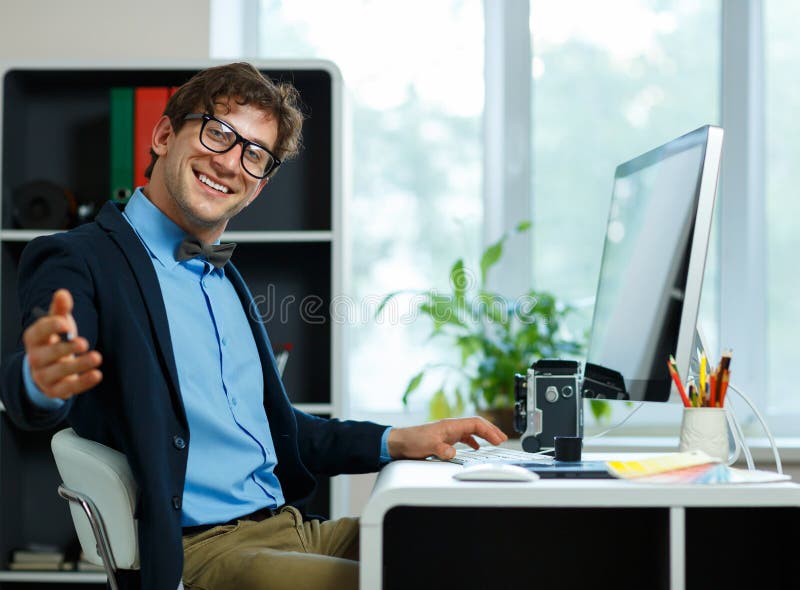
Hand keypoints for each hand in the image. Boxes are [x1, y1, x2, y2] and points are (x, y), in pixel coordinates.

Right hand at [23, 289, 102, 398]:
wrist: (48, 369)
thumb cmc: (54, 341)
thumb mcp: (58, 324)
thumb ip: (60, 310)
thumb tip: (63, 293)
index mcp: (34, 339)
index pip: (38, 332)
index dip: (50, 327)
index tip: (65, 323)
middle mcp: (36, 358)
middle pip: (48, 354)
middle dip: (65, 348)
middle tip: (84, 342)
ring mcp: (44, 376)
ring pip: (59, 372)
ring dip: (78, 365)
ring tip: (97, 357)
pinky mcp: (56, 390)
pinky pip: (68, 389)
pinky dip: (83, 382)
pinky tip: (97, 374)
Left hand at [387, 417, 507, 459]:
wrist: (399, 442)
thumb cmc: (412, 441)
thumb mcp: (428, 447)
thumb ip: (442, 450)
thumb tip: (453, 453)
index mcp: (450, 425)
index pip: (475, 423)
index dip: (489, 430)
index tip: (499, 439)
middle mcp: (451, 427)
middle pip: (476, 425)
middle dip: (491, 431)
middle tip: (503, 439)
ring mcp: (448, 432)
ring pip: (471, 431)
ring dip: (484, 436)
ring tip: (494, 442)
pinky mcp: (444, 439)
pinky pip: (464, 437)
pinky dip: (473, 441)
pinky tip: (475, 448)